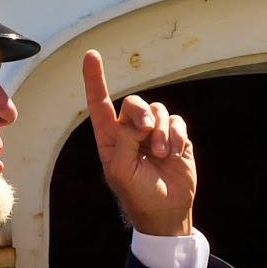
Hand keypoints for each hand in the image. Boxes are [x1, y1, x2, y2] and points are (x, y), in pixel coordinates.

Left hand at [83, 50, 195, 236]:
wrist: (167, 212)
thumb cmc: (138, 194)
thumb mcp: (122, 171)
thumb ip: (125, 140)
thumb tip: (140, 121)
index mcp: (110, 139)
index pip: (99, 104)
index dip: (95, 80)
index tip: (91, 55)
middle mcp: (130, 131)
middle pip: (134, 103)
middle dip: (141, 114)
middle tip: (146, 132)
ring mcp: (154, 133)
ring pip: (157, 110)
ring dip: (160, 133)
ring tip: (161, 155)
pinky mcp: (175, 136)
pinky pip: (175, 120)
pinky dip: (176, 135)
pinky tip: (174, 154)